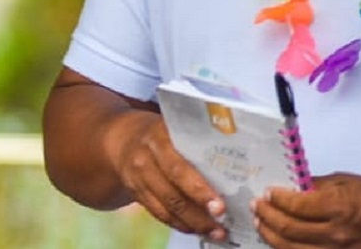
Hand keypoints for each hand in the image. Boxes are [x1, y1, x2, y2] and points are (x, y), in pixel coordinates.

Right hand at [108, 112, 227, 240]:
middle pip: (172, 193)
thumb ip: (197, 142)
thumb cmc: (162, 133)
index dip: (199, 190)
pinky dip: (177, 223)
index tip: (220, 206)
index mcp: (159, 138)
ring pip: (166, 207)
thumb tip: (238, 165)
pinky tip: (195, 229)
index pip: (178, 168)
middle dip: (199, 213)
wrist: (121, 138)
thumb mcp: (175, 128)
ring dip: (192, 223)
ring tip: (215, 232)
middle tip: (221, 226)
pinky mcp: (135, 192)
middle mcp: (144, 159)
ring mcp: (137, 178)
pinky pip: (157, 213)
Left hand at [254, 172, 360, 247]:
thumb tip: (289, 185)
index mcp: (338, 208)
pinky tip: (278, 240)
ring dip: (270, 235)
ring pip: (292, 248)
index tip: (267, 192)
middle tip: (256, 206)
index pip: (295, 205)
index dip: (276, 198)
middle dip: (266, 216)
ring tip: (260, 223)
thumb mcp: (346, 183)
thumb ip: (315, 184)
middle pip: (289, 229)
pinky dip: (286, 248)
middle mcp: (336, 234)